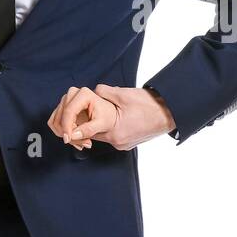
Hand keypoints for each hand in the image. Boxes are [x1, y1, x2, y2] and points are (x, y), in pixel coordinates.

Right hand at [46, 86, 117, 150]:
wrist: (110, 117)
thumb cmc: (108, 118)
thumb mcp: (102, 124)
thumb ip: (88, 129)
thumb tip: (73, 135)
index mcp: (84, 94)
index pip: (69, 111)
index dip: (66, 127)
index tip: (68, 139)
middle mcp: (72, 94)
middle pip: (61, 117)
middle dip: (68, 133)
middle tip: (84, 143)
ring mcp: (66, 101)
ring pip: (56, 121)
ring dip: (66, 135)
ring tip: (83, 142)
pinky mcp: (62, 109)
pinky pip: (54, 123)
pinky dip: (62, 133)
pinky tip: (75, 139)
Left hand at [48, 85, 174, 150]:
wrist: (170, 113)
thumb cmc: (149, 104)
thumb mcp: (124, 94)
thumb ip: (106, 92)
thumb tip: (95, 91)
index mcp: (115, 131)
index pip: (88, 132)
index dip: (76, 129)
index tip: (67, 131)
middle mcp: (118, 142)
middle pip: (93, 135)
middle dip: (87, 125)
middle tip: (81, 114)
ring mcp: (124, 144)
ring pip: (102, 136)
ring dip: (98, 127)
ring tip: (99, 114)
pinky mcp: (129, 143)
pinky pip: (112, 136)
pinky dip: (108, 129)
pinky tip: (113, 119)